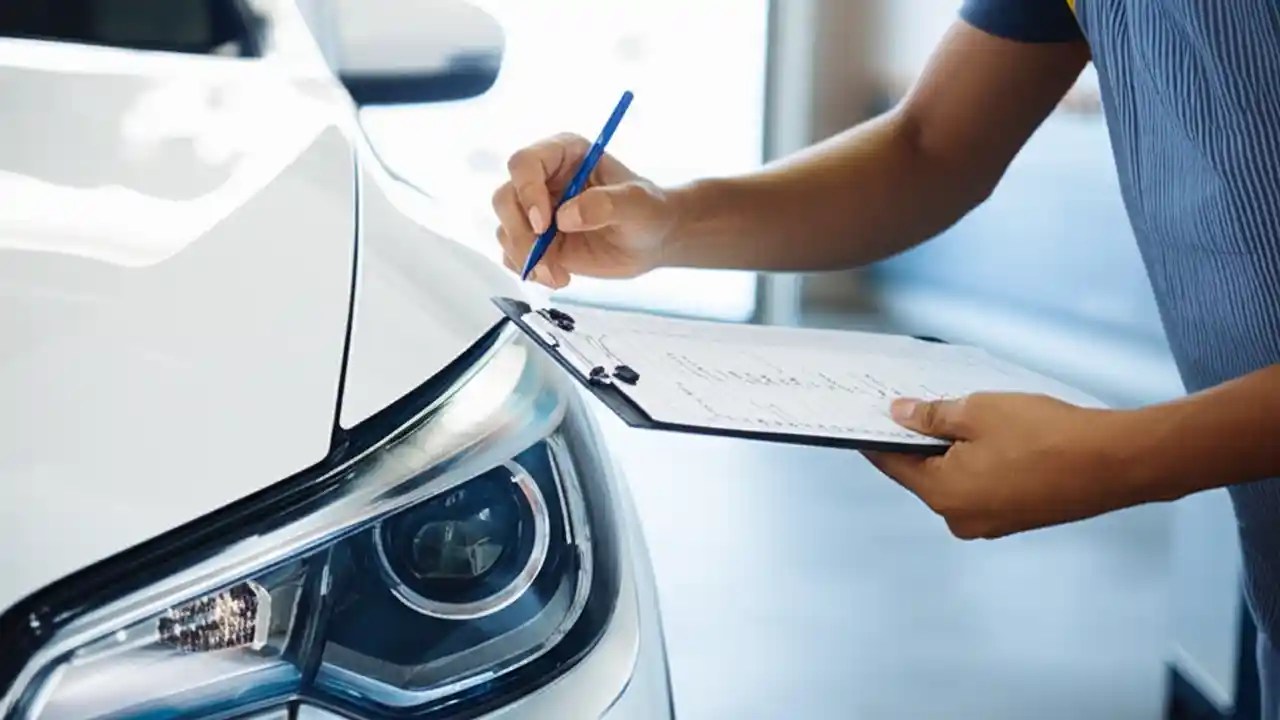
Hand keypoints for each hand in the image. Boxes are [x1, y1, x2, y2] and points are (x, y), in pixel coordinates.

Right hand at [492, 133, 677, 287]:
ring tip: (559, 276)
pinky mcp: (535, 239)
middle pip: (505, 198)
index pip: (525, 163)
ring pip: (504, 229)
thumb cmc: (647, 211)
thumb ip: (605, 204)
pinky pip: (511, 253)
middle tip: (544, 259)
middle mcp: (543, 178)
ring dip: (525, 257)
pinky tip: (557, 277)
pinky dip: (527, 269)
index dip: (527, 192)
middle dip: (519, 233)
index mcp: (564, 153)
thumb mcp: (636, 204)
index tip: (542, 225)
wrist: (651, 240)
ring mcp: (535, 210)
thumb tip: (565, 217)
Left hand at [865, 393, 1139, 538]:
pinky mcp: (1017, 517)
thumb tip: (899, 415)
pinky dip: (978, 463)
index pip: (893, 464)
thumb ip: (931, 416)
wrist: (1115, 462)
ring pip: (955, 480)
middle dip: (918, 441)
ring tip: (957, 413)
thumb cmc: (1047, 435)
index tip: (866, 419)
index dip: (878, 438)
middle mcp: (961, 518)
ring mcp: (991, 523)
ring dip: (952, 451)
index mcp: (943, 494)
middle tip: (912, 404)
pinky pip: (982, 487)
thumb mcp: (978, 411)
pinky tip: (989, 436)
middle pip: (923, 474)